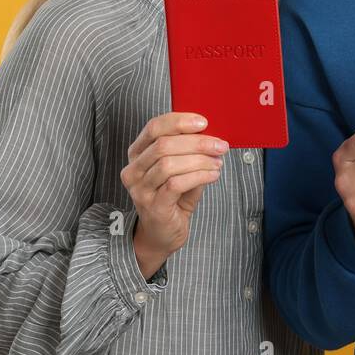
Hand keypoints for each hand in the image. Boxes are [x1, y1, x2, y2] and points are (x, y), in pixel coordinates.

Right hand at [121, 112, 229, 277]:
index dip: (179, 121)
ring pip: (169, 163)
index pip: (154, 127)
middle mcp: (134, 170)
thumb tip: (212, 137)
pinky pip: (176, 184)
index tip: (203, 122)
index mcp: (138, 154)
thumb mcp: (180, 169)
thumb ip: (190, 152)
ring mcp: (140, 189)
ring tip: (217, 163)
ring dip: (200, 160)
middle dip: (197, 142)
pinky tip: (212, 175)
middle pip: (163, 144)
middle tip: (220, 146)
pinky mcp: (153, 205)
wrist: (162, 233)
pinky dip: (199, 176)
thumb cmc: (172, 198)